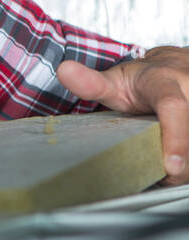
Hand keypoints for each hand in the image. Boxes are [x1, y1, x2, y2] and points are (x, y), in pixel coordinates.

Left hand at [57, 46, 188, 186]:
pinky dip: (188, 164)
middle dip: (179, 162)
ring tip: (166, 166)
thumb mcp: (116, 80)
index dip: (175, 138)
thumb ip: (91, 82)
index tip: (172, 167)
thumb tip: (64, 71)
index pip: (173, 107)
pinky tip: (176, 163)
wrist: (175, 68)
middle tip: (159, 171)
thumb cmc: (143, 81)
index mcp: (167, 82)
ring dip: (185, 166)